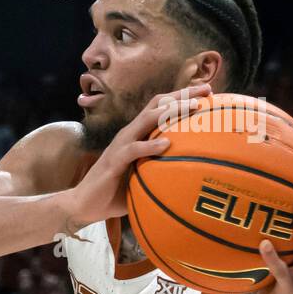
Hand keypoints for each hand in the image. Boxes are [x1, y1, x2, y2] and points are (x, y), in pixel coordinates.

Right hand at [65, 85, 210, 226]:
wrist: (84, 204)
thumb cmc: (116, 192)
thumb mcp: (145, 177)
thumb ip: (163, 170)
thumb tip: (192, 177)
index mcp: (138, 134)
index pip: (161, 108)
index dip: (182, 97)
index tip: (208, 93)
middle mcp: (130, 133)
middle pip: (158, 104)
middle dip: (182, 95)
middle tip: (207, 90)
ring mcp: (121, 144)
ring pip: (147, 119)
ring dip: (171, 111)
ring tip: (193, 107)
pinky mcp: (114, 160)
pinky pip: (133, 150)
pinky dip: (150, 145)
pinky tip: (166, 145)